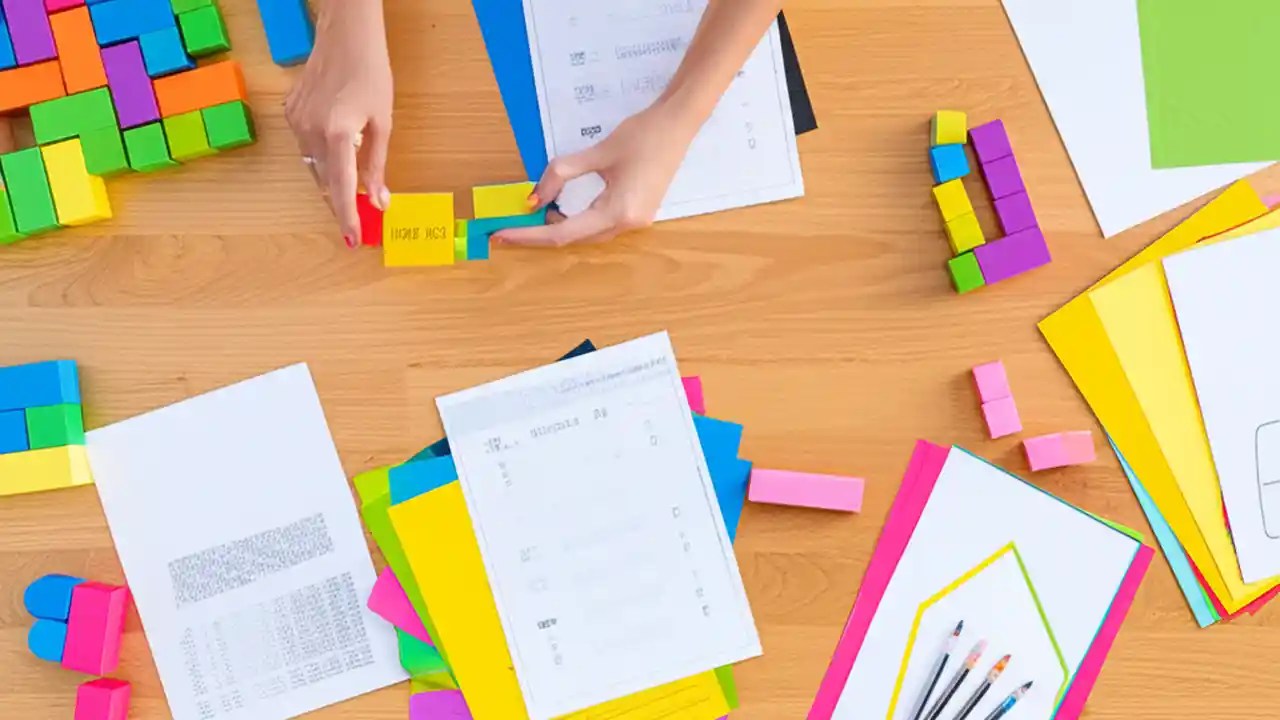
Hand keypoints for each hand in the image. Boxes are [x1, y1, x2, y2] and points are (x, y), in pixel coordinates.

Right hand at [285, 0, 392, 247]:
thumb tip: (379, 202)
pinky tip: (336, 151)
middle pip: (325, 180)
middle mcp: (311, 130)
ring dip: (331, 179)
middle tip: (356, 222)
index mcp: (339, 133)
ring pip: (314, 166)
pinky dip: (321, 156)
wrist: (345, 35)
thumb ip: (377, 165)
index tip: (352, 240)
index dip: (347, 216)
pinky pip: (306, 146)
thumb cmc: (371, 74)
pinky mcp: (290, 113)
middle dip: (340, 202)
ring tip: (349, 191)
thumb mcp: (383, 123)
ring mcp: (296, 122)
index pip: (342, 187)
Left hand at [497, 102, 697, 246]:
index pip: (564, 233)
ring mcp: (635, 221)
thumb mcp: (597, 152)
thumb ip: (562, 174)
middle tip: (510, 227)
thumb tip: (535, 198)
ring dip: (560, 227)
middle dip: (541, 234)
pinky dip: (577, 220)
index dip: (530, 235)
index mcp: (619, 211)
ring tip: (535, 213)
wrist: (678, 124)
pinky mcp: (637, 213)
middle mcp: (628, 224)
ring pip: (587, 234)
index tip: (503, 235)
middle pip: (575, 239)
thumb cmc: (643, 134)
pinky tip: (562, 209)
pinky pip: (600, 225)